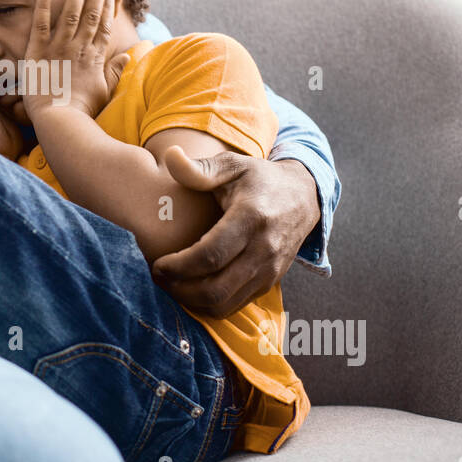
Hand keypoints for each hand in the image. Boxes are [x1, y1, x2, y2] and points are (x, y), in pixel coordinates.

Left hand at [22, 0, 127, 119]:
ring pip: (70, 14)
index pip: (103, 27)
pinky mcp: (38, 52)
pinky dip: (43, 7)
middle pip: (90, 14)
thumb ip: (115, 72)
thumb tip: (128, 56)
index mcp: (94, 57)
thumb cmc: (83, 111)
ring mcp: (58, 48)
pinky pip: (40, 25)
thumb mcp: (105, 91)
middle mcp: (79, 48)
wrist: (60, 120)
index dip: (107, 9)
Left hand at [151, 147, 320, 317]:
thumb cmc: (260, 179)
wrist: (304, 197)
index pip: (210, 255)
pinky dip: (209, 304)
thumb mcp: (233, 165)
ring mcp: (269, 270)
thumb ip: (200, 167)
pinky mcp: (270, 283)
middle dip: (180, 289)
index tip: (157, 263)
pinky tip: (192, 289)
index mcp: (251, 218)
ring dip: (192, 301)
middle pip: (215, 289)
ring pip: (224, 304)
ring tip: (171, 285)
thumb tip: (170, 156)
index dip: (179, 266)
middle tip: (158, 278)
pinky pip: (235, 306)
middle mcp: (264, 249)